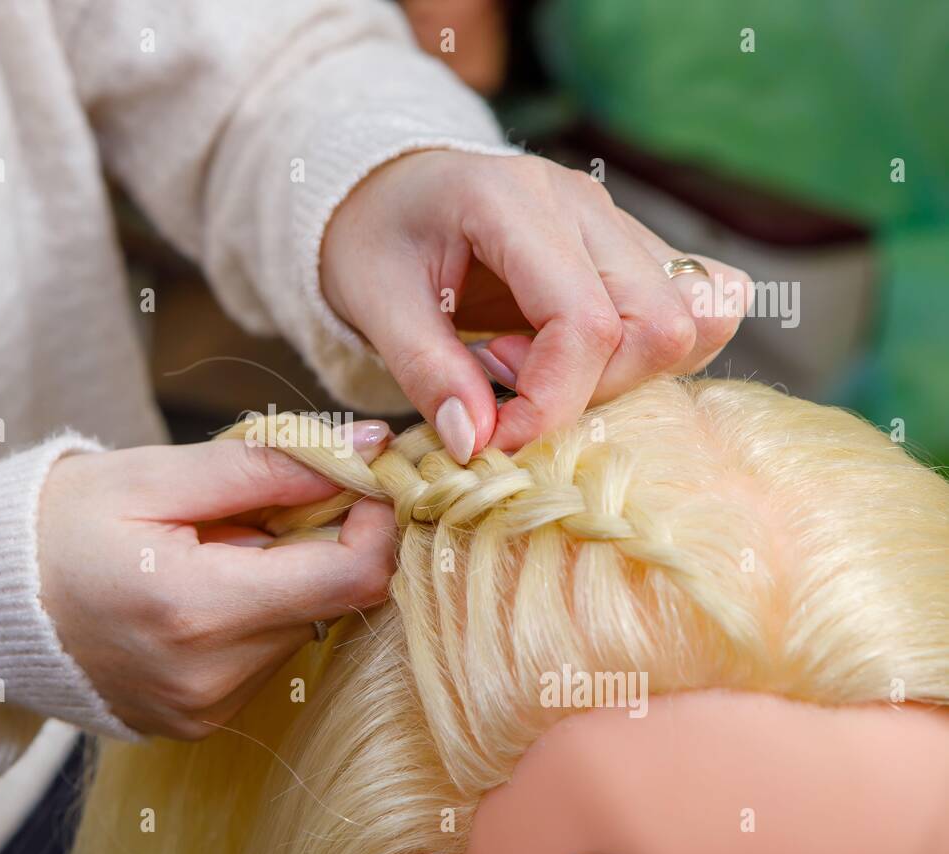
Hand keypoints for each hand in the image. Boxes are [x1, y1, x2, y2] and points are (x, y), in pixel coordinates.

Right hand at [37, 423, 394, 738]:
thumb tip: (370, 448)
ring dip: (285, 578)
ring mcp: (204, 709)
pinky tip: (202, 587)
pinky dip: (257, 612)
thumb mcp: (157, 476)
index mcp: (196, 609)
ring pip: (304, 628)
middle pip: (333, 602)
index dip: (374, 521)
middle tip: (264, 502)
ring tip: (214, 547)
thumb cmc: (65, 523)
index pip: (350, 577)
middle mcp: (208, 677)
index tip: (356, 478)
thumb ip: (268, 464)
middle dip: (322, 541)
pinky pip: (268, 657)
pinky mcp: (200, 721)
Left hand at [320, 150, 749, 460]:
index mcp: (510, 201)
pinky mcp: (632, 248)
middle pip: (659, 323)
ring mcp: (616, 222)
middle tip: (507, 390)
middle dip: (593, 393)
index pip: (585, 322)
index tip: (492, 437)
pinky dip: (650, 355)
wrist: (387, 190)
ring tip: (535, 368)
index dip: (550, 402)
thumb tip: (476, 443)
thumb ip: (427, 374)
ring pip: (694, 317)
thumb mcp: (373, 306)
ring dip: (626, 376)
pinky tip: (572, 358)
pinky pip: (697, 305)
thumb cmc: (376, 240)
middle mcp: (582, 202)